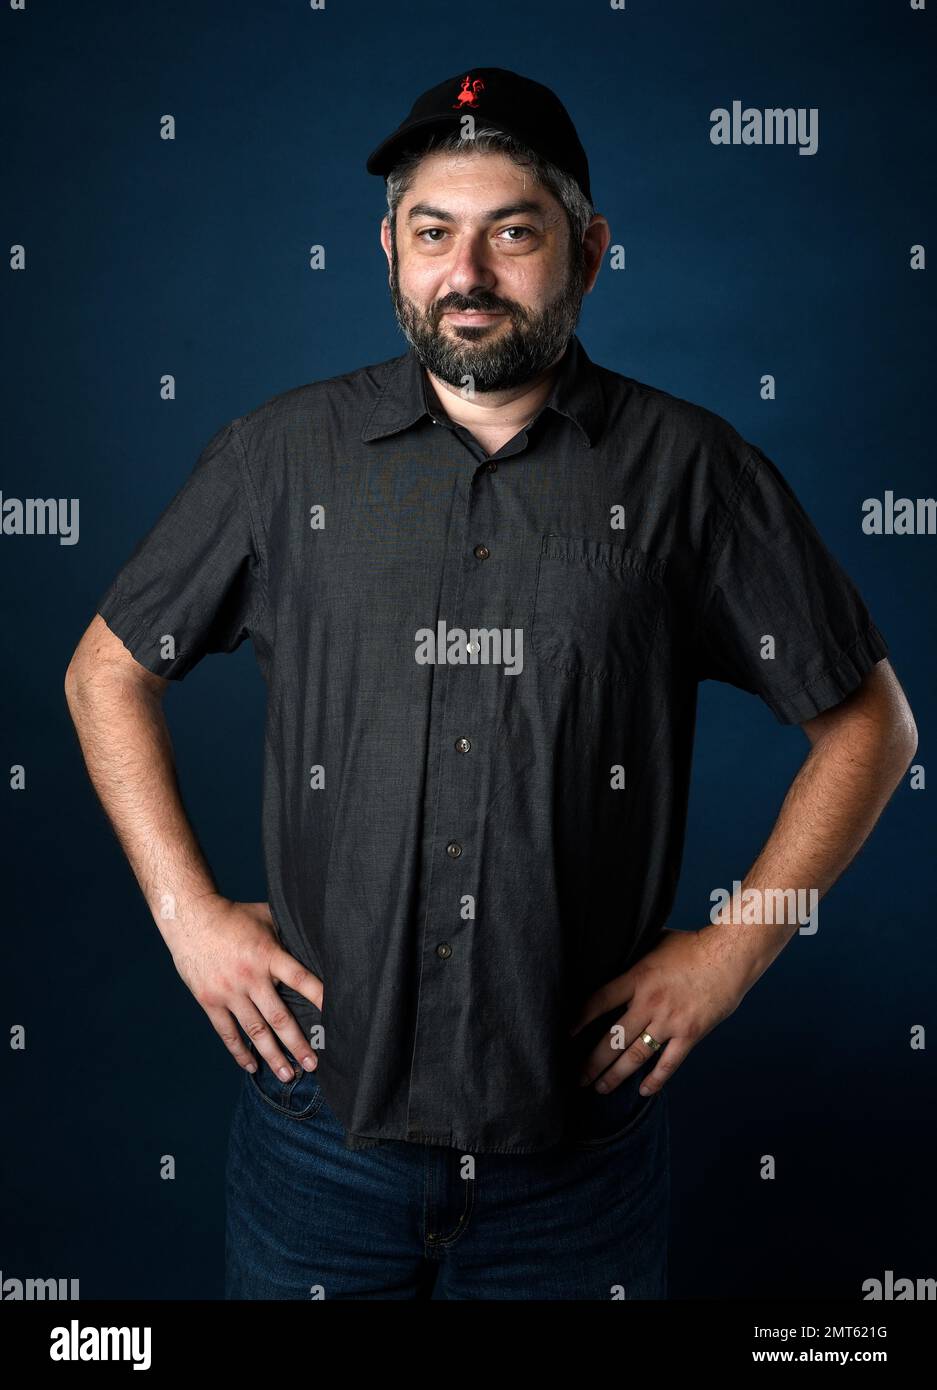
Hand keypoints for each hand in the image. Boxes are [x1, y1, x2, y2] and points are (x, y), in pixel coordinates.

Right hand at [168, 895, 322, 1079]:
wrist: (190, 918)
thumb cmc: (234, 917)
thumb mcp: (266, 918)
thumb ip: (287, 937)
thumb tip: (315, 947)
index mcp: (268, 954)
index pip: (301, 979)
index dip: (319, 998)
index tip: (335, 1018)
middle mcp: (249, 977)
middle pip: (279, 1017)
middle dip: (297, 1044)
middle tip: (313, 1064)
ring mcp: (228, 991)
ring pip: (255, 1031)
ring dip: (272, 1056)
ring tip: (288, 1075)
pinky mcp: (209, 1001)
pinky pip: (227, 1032)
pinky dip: (240, 1051)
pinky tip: (252, 1065)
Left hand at [568, 926, 749, 1096]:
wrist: (730, 955)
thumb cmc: (693, 945)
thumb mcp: (656, 942)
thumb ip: (634, 954)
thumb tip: (614, 951)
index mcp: (637, 978)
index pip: (598, 1002)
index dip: (579, 1020)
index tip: (564, 1035)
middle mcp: (649, 1003)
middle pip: (613, 1037)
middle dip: (592, 1061)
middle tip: (576, 1078)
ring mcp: (670, 1021)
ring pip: (636, 1055)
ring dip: (616, 1075)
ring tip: (600, 1088)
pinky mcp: (690, 1033)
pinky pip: (669, 1062)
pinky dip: (655, 1079)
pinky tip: (643, 1091)